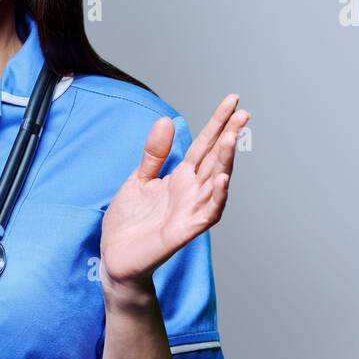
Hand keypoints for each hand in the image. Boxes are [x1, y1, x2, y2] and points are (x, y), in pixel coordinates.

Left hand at [99, 94, 248, 295]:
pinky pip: (207, 213)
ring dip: (226, 160)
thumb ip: (154, 154)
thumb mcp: (138, 179)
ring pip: (216, 182)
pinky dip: (217, 196)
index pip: (204, 145)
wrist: (115, 257)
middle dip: (230, 136)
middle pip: (216, 159)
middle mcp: (191, 192)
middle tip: (243, 113)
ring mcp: (190, 211)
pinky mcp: (184, 230)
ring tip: (233, 136)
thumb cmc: (129, 222)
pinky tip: (223, 178)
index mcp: (181, 178)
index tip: (233, 101)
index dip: (218, 123)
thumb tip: (166, 120)